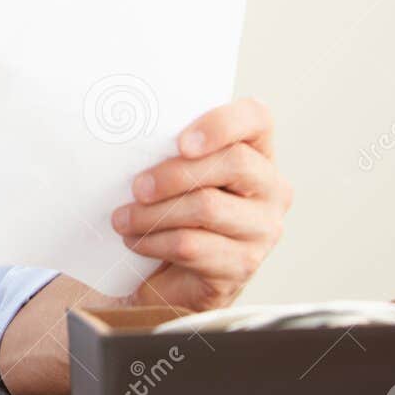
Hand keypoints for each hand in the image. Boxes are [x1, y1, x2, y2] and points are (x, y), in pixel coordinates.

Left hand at [110, 98, 291, 313]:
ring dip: (153, 213)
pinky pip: (192, 246)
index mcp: (256, 152)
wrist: (178, 276)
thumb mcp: (176, 174)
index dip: (222, 124)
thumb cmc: (175, 209)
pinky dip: (154, 242)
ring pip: (207, 207)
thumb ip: (169, 152)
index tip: (181, 144)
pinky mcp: (244, 265)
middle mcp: (272, 189)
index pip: (256, 118)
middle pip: (233, 163)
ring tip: (122, 219)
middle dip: (174, 174)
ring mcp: (264, 229)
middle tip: (136, 187)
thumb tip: (126, 137)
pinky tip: (135, 241)